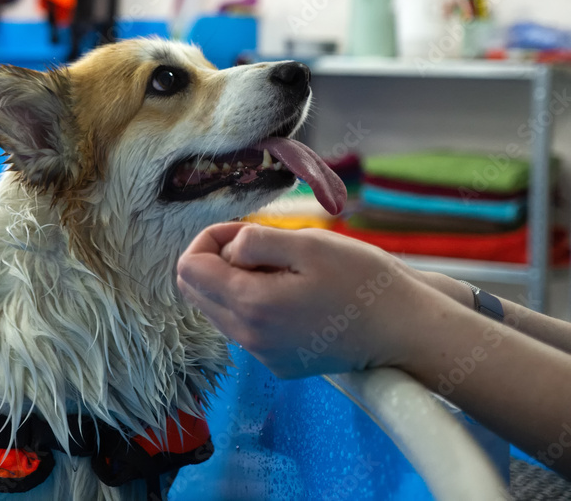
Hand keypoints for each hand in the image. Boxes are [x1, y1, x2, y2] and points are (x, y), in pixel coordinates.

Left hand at [176, 223, 438, 377]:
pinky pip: (243, 327)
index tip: (244, 230)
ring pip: (217, 309)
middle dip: (215, 259)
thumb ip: (253, 240)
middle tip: (258, 244)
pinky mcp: (278, 363)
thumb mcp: (307, 242)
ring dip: (234, 280)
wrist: (405, 330)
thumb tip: (227, 250)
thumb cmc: (362, 280)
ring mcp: (262, 355)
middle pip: (195, 290)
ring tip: (280, 267)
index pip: (189, 268)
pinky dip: (253, 303)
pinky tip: (292, 293)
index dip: (209, 239)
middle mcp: (248, 337)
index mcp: (251, 304)